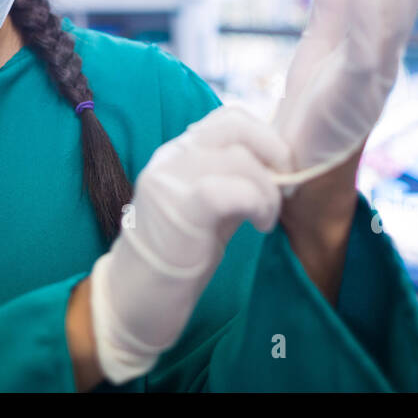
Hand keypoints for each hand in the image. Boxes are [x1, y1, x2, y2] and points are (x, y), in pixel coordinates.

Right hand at [87, 105, 287, 383]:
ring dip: (268, 190)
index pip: (228, 117)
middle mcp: (170, 157)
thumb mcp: (207, 207)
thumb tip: (278, 166)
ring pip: (240, 159)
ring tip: (266, 218)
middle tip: (284, 185)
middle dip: (273, 151)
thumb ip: (232, 180)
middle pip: (235, 125)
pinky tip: (259, 225)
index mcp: (177, 153)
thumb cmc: (176, 257)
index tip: (279, 169)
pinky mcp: (178, 208)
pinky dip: (258, 203)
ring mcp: (170, 179)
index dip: (264, 136)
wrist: (133, 300)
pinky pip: (231, 189)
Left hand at [271, 0, 417, 192]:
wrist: (294, 171)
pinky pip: (362, 48)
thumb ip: (333, 9)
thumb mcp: (318, 49)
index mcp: (375, 38)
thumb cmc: (311, 114)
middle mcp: (383, 52)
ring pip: (395, 12)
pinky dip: (364, 13)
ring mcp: (373, 74)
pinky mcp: (351, 95)